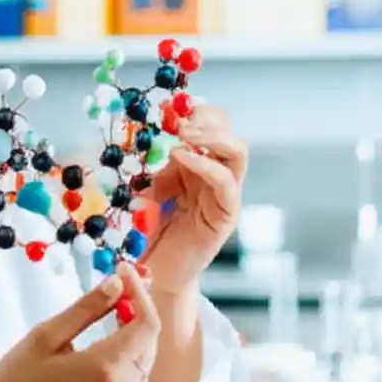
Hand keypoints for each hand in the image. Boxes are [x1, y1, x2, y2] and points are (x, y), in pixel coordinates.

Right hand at [0, 264, 161, 381]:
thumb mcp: (46, 337)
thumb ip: (87, 309)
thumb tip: (117, 284)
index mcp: (106, 369)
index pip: (146, 322)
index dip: (140, 292)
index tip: (124, 270)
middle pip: (149, 340)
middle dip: (137, 309)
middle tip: (118, 286)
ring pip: (146, 358)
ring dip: (134, 334)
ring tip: (111, 313)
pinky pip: (139, 378)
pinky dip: (130, 358)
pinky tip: (107, 347)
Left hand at [139, 104, 247, 294]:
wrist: (155, 276)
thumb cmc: (149, 235)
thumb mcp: (146, 191)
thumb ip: (153, 167)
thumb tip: (143, 137)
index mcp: (200, 167)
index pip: (213, 126)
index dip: (196, 112)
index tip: (168, 105)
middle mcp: (217, 178)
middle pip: (230, 133)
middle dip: (208, 118)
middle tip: (178, 116)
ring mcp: (225, 196)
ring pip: (237, 152)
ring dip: (211, 135)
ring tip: (182, 131)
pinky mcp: (225, 216)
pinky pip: (225, 183)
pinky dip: (204, 164)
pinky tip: (181, 156)